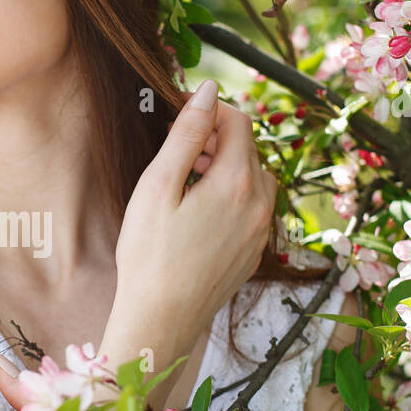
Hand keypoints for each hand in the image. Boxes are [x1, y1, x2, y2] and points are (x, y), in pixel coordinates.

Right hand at [113, 78, 277, 348]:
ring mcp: (260, 233)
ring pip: (254, 179)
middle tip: (176, 151)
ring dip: (226, 168)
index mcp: (237, 183)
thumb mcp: (159, 186)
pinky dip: (231, 197)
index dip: (210, 111)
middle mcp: (259, 206)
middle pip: (249, 150)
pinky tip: (198, 213)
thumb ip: (187, 134)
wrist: (161, 319)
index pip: (239, 122)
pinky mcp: (253, 254)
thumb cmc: (150, 255)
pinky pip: (251, 209)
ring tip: (188, 181)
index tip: (179, 119)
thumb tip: (208, 91)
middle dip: (216, 139)